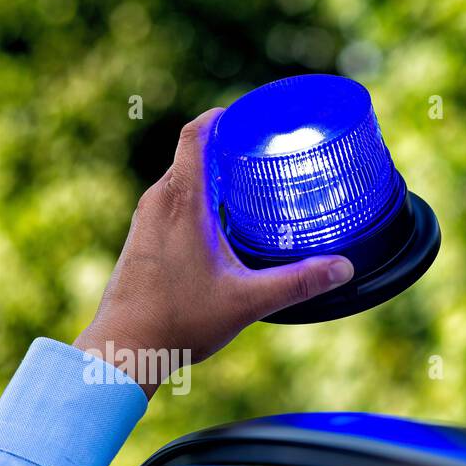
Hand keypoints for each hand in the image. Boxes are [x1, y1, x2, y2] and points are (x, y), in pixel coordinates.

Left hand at [74, 107, 354, 398]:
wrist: (122, 351)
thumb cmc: (177, 322)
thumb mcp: (246, 301)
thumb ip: (296, 283)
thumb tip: (343, 269)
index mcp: (181, 200)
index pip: (197, 133)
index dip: (223, 115)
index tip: (251, 114)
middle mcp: (157, 202)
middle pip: (190, 154)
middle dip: (226, 147)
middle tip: (263, 150)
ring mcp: (144, 222)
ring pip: (179, 182)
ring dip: (209, 176)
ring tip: (246, 185)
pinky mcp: (139, 243)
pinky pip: (168, 205)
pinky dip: (194, 202)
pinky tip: (217, 226)